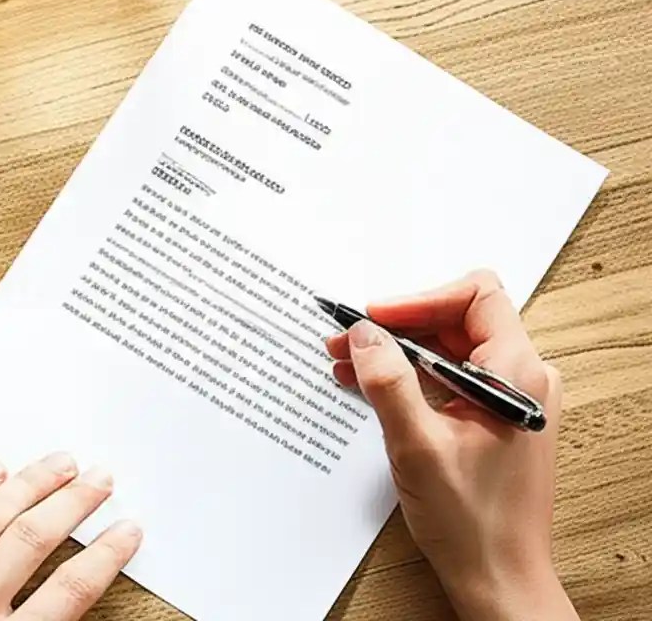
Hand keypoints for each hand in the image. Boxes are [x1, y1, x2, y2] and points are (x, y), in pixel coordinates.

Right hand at [326, 270, 576, 620]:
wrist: (497, 574)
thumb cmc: (473, 521)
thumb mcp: (417, 445)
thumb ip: (388, 382)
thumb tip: (365, 335)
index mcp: (516, 374)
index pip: (475, 297)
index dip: (419, 300)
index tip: (375, 320)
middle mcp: (522, 379)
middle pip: (457, 320)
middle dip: (398, 327)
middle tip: (349, 340)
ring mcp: (509, 398)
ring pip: (449, 349)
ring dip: (398, 352)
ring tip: (349, 362)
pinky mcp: (494, 418)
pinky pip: (450, 378)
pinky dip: (410, 377)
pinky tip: (372, 386)